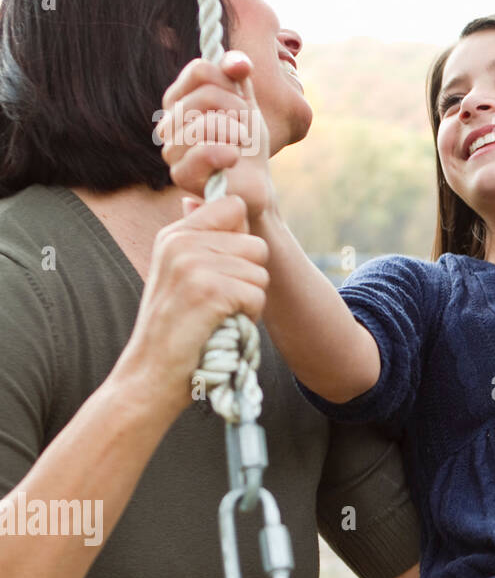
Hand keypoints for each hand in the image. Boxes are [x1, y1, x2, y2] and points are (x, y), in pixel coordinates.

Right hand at [114, 195, 269, 418]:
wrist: (151, 374)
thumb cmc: (177, 327)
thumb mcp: (185, 273)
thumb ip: (208, 238)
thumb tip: (233, 203)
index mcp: (175, 234)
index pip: (235, 206)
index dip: (242, 241)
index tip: (223, 270)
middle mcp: (181, 242)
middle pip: (256, 244)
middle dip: (249, 278)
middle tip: (218, 302)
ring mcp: (193, 264)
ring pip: (260, 272)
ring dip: (249, 300)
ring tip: (217, 315)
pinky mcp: (208, 290)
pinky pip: (257, 295)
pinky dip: (248, 317)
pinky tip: (221, 326)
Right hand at [157, 50, 275, 224]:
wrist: (255, 185)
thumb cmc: (247, 145)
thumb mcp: (246, 105)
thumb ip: (238, 79)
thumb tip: (238, 61)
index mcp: (180, 101)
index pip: (200, 69)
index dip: (229, 79)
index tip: (243, 96)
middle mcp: (169, 122)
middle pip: (205, 94)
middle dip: (238, 109)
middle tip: (245, 129)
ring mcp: (172, 149)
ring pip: (204, 122)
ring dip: (236, 132)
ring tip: (241, 145)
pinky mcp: (181, 175)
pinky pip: (203, 151)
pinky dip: (227, 152)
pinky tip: (234, 158)